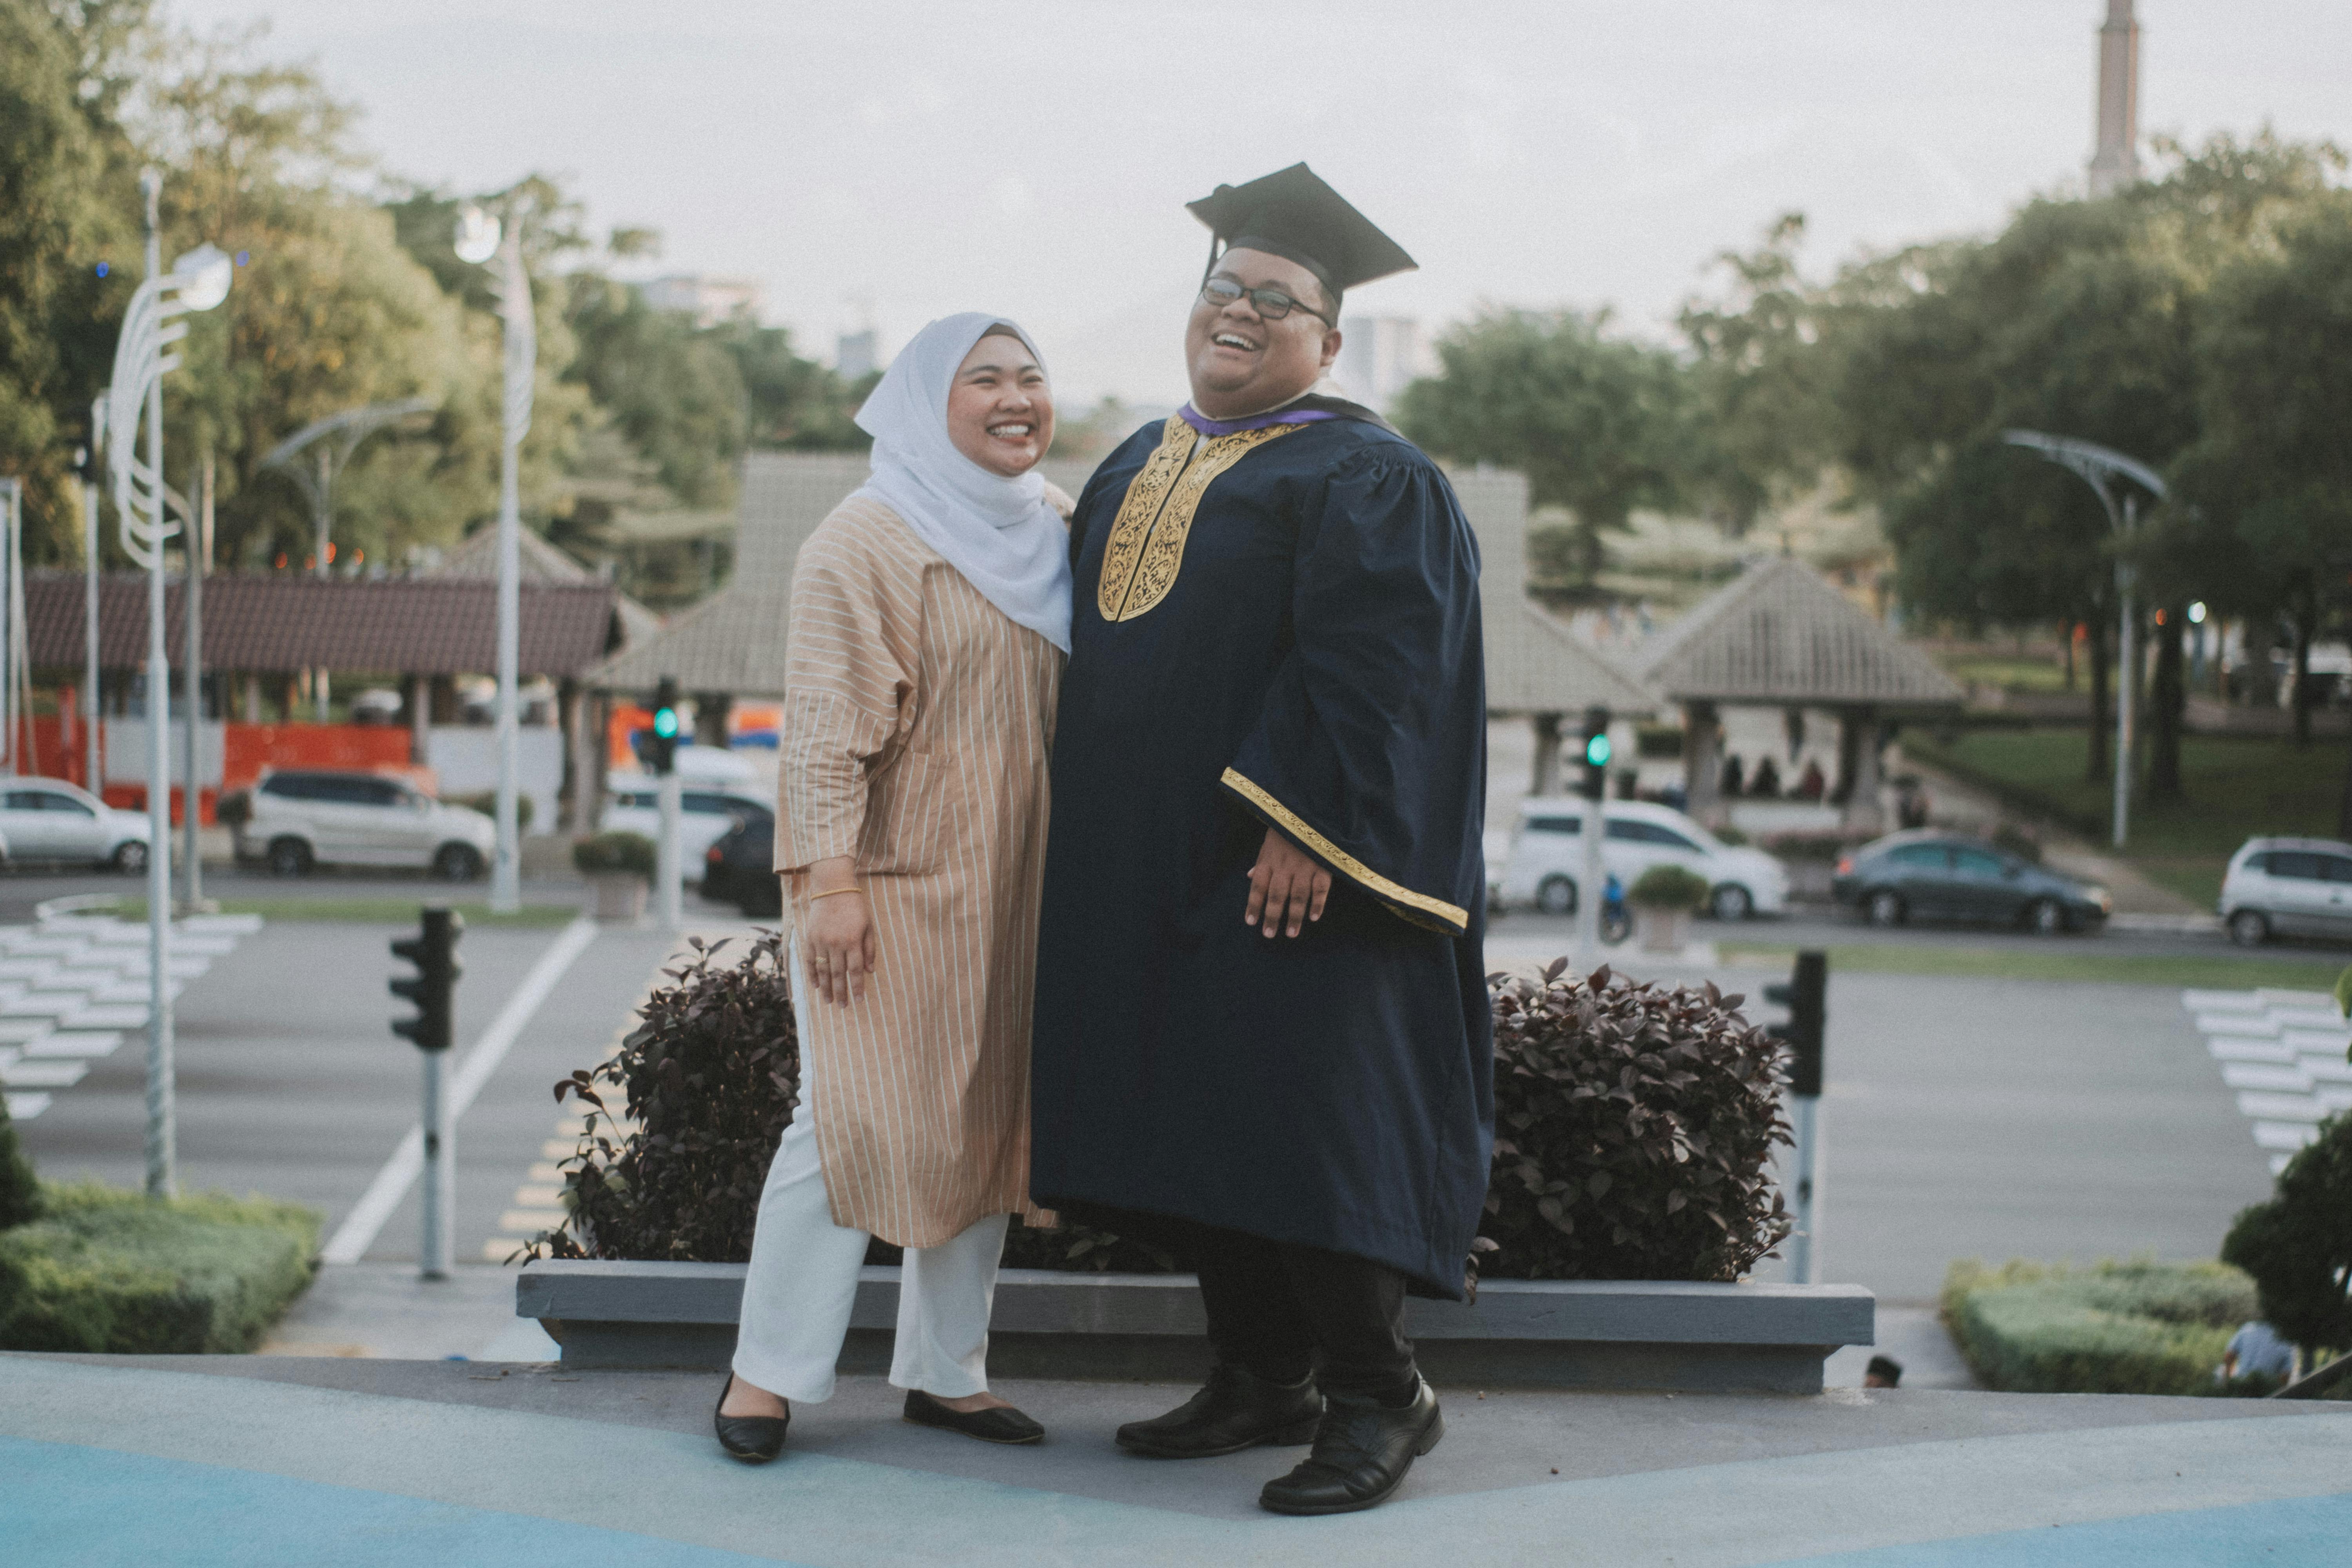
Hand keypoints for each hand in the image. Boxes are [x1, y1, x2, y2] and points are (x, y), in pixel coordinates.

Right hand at [802, 856, 874, 1005]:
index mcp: (852, 941)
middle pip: (838, 974)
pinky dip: (813, 974)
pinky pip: (810, 960)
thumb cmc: (855, 907)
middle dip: (841, 992)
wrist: (832, 888)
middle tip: (843, 1006)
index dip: (857, 987)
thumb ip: (869, 949)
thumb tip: (870, 971)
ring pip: (823, 970)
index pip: (855, 970)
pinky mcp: (810, 938)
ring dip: (826, 988)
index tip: (859, 1000)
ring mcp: (821, 941)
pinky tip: (815, 986)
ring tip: (829, 1001)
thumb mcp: (868, 926)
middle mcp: (836, 943)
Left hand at [1245, 827, 1330, 937]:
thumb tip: (1249, 876)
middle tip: (1269, 935)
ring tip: (1291, 933)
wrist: (1310, 808)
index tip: (1251, 922)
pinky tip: (1314, 917)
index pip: (1258, 886)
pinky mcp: (1323, 864)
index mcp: (1269, 859)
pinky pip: (1321, 888)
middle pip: (1276, 895)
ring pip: (1298, 896)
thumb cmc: (1286, 827)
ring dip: (1294, 916)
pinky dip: (1318, 903)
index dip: (1253, 905)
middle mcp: (1285, 865)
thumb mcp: (1268, 841)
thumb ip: (1261, 861)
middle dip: (1272, 917)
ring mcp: (1305, 865)